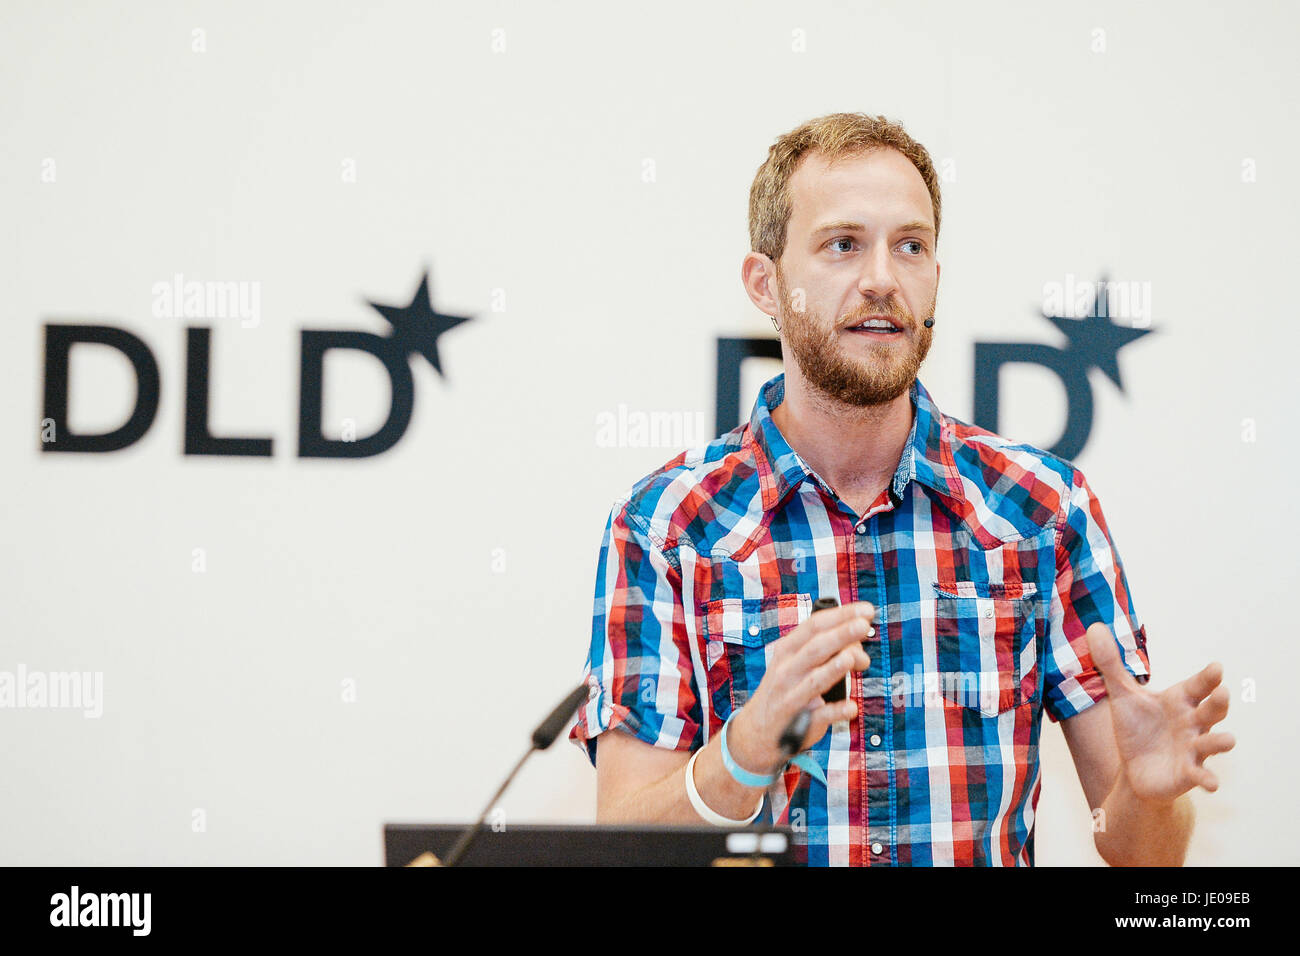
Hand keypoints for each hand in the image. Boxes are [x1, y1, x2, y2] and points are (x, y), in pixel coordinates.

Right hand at [728, 602, 873, 775]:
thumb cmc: (785, 689)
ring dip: (833, 669)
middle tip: (864, 625)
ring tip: (852, 659)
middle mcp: (787, 671)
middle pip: (815, 649)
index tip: (866, 610)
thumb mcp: (795, 664)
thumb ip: (826, 651)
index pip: (814, 626)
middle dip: (840, 635)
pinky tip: (851, 707)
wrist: (757, 731)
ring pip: (814, 680)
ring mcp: (791, 697)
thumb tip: (859, 643)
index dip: (840, 616)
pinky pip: (819, 716)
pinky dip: (835, 711)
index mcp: (787, 650)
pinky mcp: (799, 722)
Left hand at [1086, 622, 1235, 804]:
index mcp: (1180, 701)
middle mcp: (1193, 723)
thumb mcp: (1122, 695)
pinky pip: (1201, 775)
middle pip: (1211, 710)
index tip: (1217, 667)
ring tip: (1227, 740)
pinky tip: (1212, 784)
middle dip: (1218, 703)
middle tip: (1222, 693)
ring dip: (1220, 742)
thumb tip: (1093, 626)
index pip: (1197, 685)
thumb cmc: (1137, 727)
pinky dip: (1207, 780)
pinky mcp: (1188, 773)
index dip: (1207, 677)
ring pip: (1212, 743)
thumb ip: (1111, 664)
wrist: (1135, 770)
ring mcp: (1193, 749)